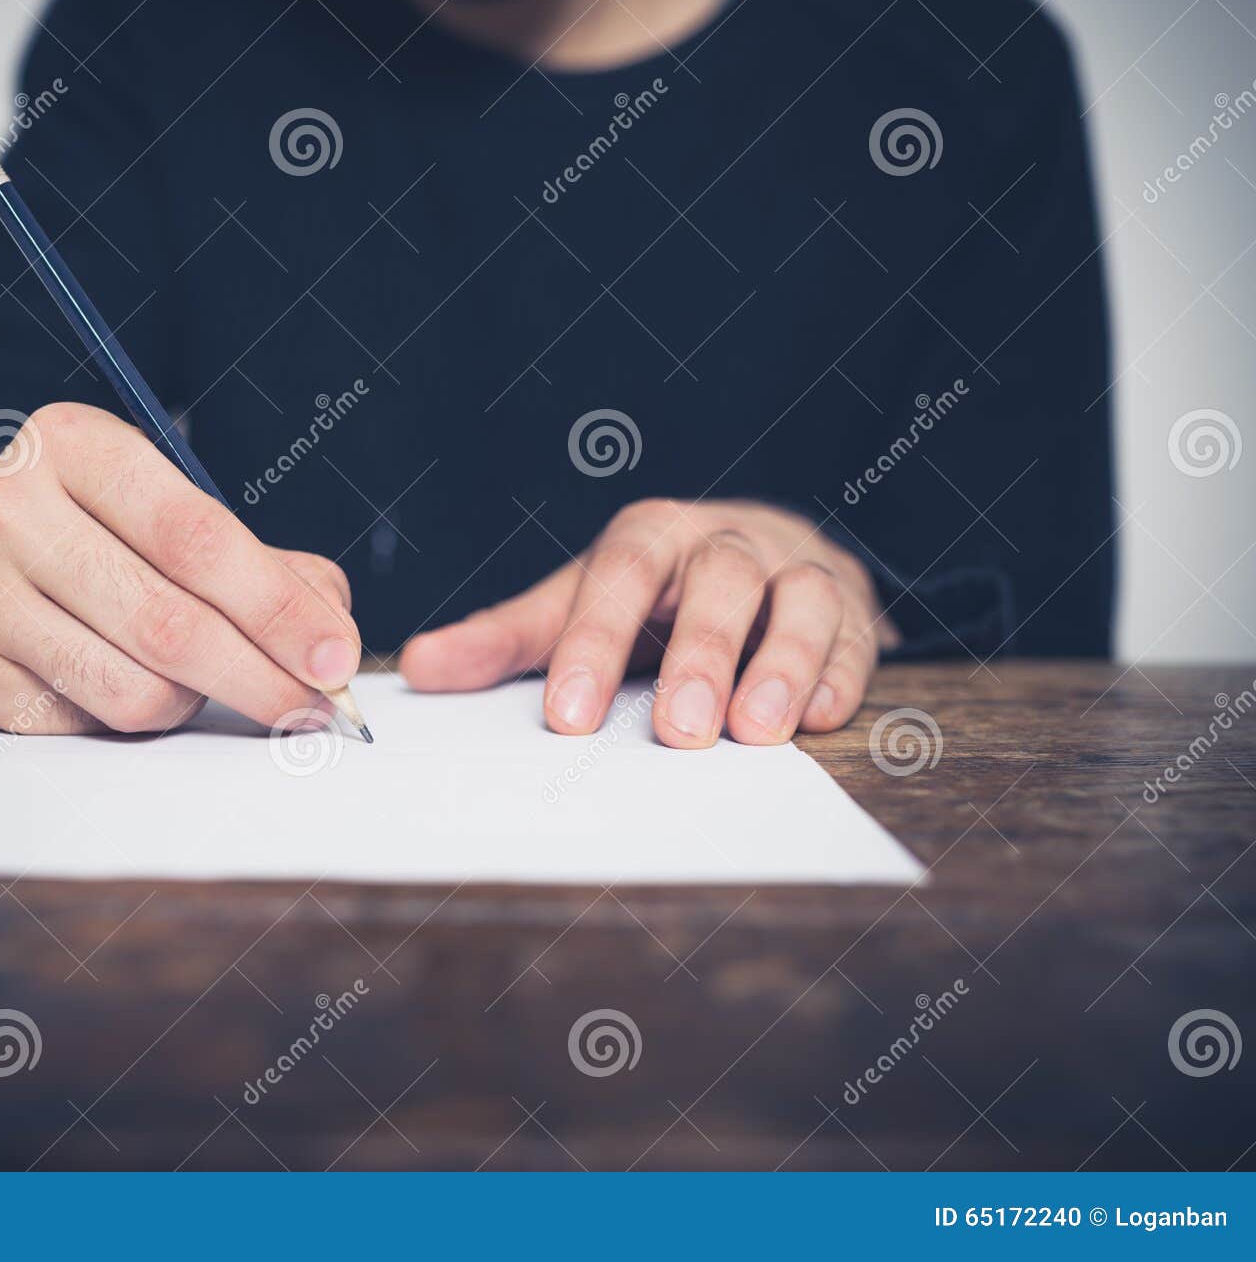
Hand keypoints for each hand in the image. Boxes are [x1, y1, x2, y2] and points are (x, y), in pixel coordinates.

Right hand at [0, 401, 360, 733]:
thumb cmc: (92, 536)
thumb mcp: (169, 513)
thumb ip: (264, 565)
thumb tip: (332, 636)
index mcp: (72, 444)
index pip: (198, 537)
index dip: (278, 607)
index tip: (336, 659)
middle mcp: (7, 508)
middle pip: (170, 622)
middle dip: (262, 678)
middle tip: (315, 710)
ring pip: (134, 688)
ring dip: (195, 703)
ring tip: (201, 683)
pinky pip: (86, 725)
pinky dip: (132, 722)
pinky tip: (128, 687)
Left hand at [401, 499, 897, 746]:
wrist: (762, 555)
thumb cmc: (653, 596)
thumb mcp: (576, 605)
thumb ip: (507, 640)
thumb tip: (415, 668)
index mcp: (650, 537)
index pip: (619, 578)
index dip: (593, 643)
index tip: (567, 717)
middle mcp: (725, 542)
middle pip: (720, 580)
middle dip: (700, 655)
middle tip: (680, 733)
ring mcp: (796, 568)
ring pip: (802, 597)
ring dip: (781, 663)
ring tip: (757, 732)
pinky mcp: (852, 608)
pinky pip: (856, 636)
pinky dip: (839, 675)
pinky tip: (818, 718)